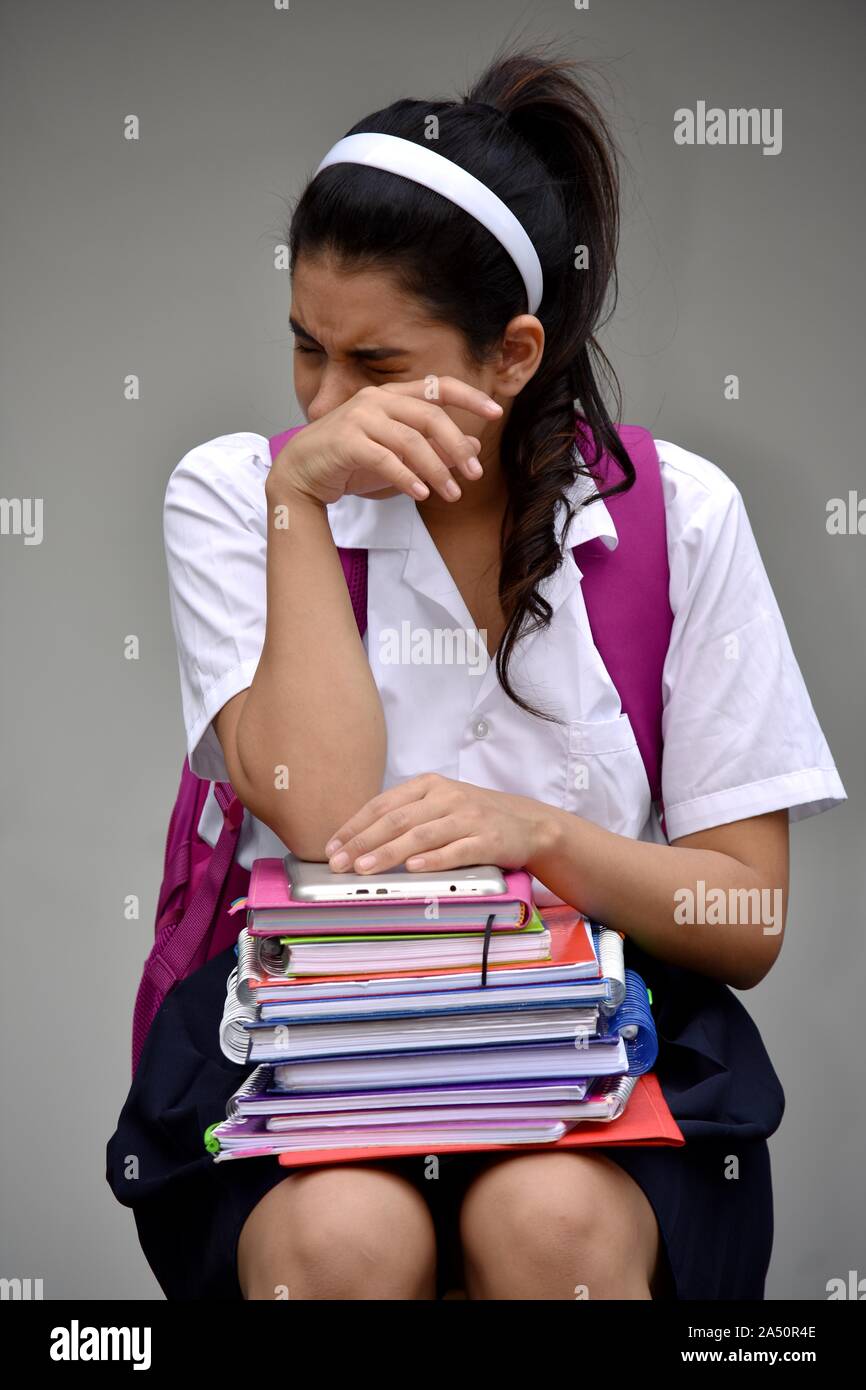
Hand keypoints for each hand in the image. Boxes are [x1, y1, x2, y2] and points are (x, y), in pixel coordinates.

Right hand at [267, 376, 502, 506]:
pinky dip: (408, 478)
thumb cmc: (350, 462)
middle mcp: (376, 400)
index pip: (437, 386)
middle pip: (430, 417)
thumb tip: (472, 446)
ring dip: (437, 471)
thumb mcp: (398, 456)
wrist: (301, 474)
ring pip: (411, 442)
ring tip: (452, 494)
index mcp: (390, 396)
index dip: (469, 396)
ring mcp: (359, 418)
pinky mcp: (347, 442)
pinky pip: (387, 460)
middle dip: (457, 447)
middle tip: (475, 474)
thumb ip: (432, 448)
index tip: (496, 412)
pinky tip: (422, 494)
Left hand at [323, 773, 556, 873]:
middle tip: (338, 862)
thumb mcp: (441, 804)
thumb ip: (407, 814)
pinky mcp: (487, 840)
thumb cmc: (475, 816)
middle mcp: (447, 797)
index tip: (333, 846)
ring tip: (364, 868)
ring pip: (420, 835)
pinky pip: (455, 850)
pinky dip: (432, 860)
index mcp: (430, 785)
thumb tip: (360, 839)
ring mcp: (468, 818)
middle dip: (363, 842)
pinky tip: (413, 869)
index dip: (355, 825)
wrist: (529, 823)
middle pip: (397, 819)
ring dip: (389, 853)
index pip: (383, 804)